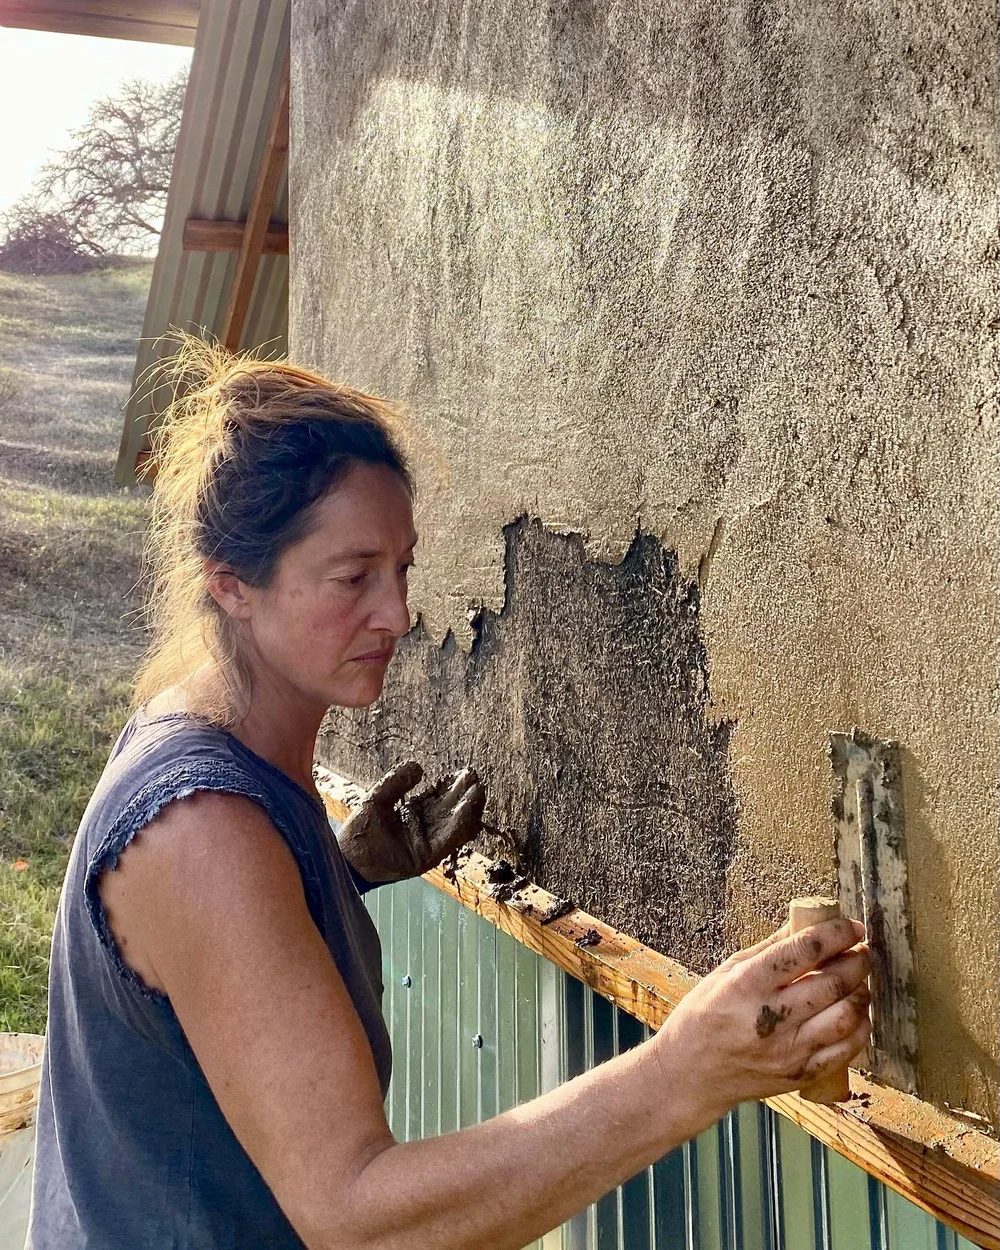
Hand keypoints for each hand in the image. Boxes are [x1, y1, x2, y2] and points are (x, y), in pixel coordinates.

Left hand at [337, 762, 485, 883]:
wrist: (347, 859)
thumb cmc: (358, 832)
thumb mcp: (378, 799)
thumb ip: (397, 782)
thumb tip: (419, 766)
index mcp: (414, 815)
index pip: (439, 798)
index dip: (452, 786)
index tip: (465, 772)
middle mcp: (424, 829)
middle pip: (451, 810)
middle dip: (464, 794)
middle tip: (476, 778)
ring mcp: (427, 844)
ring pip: (454, 825)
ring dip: (468, 809)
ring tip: (478, 791)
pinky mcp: (427, 857)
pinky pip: (448, 841)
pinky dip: (459, 826)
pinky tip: (468, 810)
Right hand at [651, 917, 870, 1130]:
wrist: (690, 1073)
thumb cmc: (702, 1017)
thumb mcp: (724, 972)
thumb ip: (768, 950)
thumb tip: (803, 924)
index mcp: (747, 985)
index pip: (803, 951)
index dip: (835, 933)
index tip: (850, 926)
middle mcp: (770, 1018)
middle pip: (832, 983)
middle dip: (857, 961)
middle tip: (862, 950)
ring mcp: (788, 1051)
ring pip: (846, 1017)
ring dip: (861, 993)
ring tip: (859, 980)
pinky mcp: (800, 1075)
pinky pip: (845, 1051)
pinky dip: (860, 1028)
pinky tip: (856, 1013)